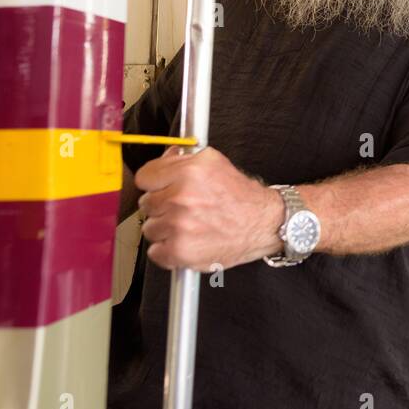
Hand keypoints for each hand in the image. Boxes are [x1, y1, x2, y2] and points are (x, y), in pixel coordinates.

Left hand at [135, 146, 283, 270]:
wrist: (264, 224)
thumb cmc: (242, 197)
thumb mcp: (215, 163)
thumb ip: (184, 159)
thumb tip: (164, 157)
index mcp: (189, 172)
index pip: (144, 177)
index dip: (155, 183)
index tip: (162, 188)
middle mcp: (183, 197)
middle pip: (146, 203)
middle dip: (162, 205)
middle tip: (184, 208)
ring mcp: (179, 226)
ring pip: (150, 228)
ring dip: (165, 229)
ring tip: (188, 225)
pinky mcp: (180, 251)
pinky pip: (155, 251)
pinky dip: (168, 250)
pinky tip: (187, 241)